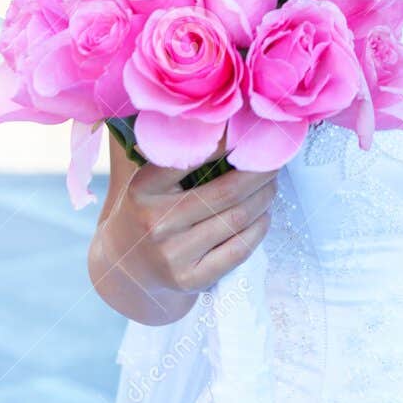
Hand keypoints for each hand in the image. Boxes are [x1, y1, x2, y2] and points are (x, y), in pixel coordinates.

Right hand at [88, 129, 280, 324]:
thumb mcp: (147, 181)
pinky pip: (239, 249)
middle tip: (274, 159)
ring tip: (271, 184)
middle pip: (226, 192)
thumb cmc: (148, 211)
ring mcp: (173, 255)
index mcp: (143, 189)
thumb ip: (173, 153)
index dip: (225, 144)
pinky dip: (259, 227)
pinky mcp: (191, 280)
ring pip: (237, 219)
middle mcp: (156, 223)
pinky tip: (264, 214)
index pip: (190, 159)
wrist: (127, 268)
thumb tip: (226, 123)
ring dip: (264, 198)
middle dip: (259, 172)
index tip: (248, 131)